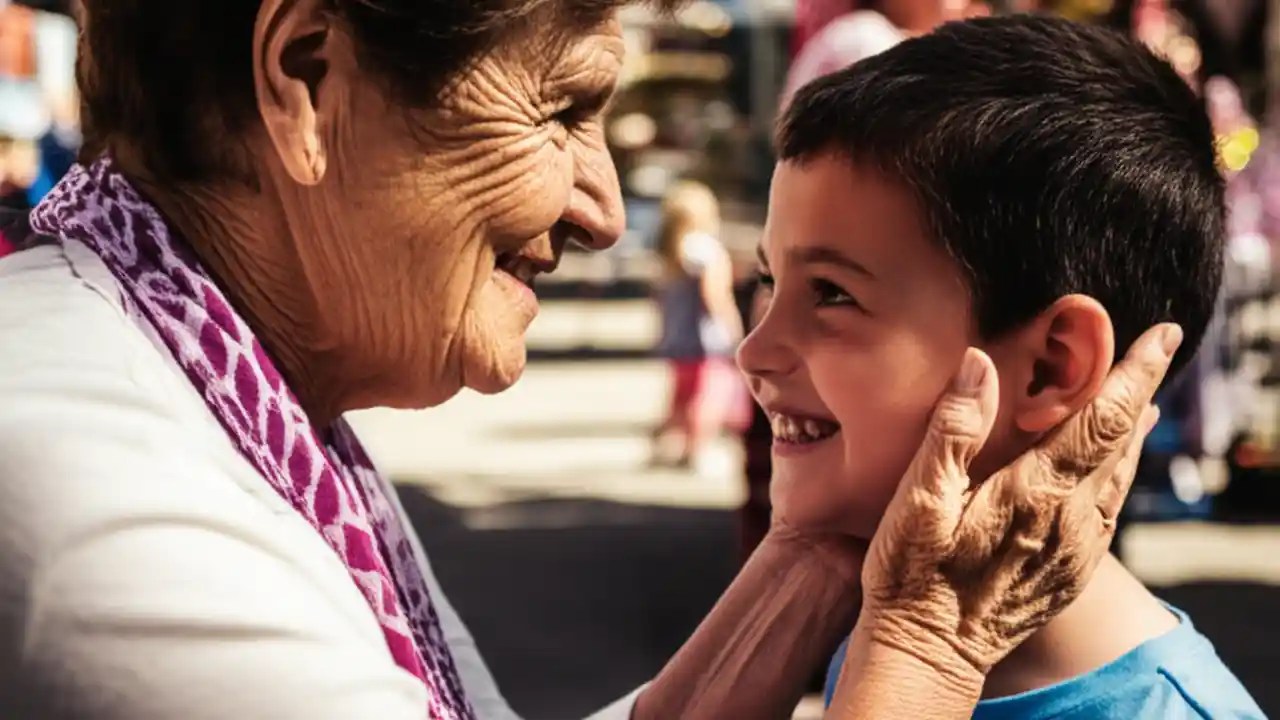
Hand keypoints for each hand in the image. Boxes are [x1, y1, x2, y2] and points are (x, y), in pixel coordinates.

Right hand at [857, 323, 1181, 688]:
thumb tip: (978, 364)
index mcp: (1036, 493)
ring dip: (1134, 432)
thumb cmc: (912, 575)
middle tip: (1158, 347)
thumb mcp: (918, 500)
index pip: (1102, 420)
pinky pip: (1110, 512)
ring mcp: (1076, 551)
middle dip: (1143, 390)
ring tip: (1143, 399)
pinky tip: (1113, 468)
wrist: (926, 655)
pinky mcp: (1070, 573)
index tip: (1161, 335)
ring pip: (1122, 478)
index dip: (1135, 374)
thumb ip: (953, 430)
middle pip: (1123, 442)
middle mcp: (1071, 521)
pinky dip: (1119, 474)